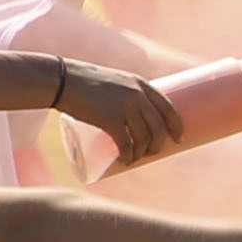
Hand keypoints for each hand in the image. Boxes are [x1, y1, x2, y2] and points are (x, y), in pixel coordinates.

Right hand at [59, 64, 184, 170]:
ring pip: (144, 138)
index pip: (169, 107)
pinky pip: (127, 144)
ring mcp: (125, 107)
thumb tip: (133, 115)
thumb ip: (125, 95)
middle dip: (159, 144)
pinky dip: (129, 156)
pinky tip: (127, 161)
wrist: (63, 80)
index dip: (177, 126)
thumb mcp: (113, 82)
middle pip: (158, 127)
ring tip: (136, 158)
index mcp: (141, 84)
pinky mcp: (109, 119)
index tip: (179, 138)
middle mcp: (137, 95)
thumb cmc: (86, 82)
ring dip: (143, 153)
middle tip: (152, 153)